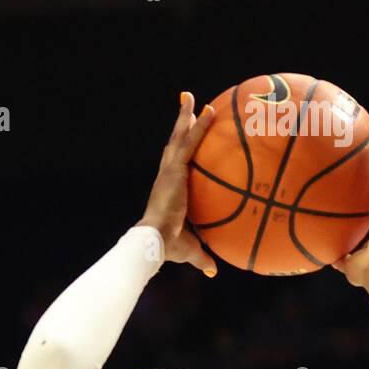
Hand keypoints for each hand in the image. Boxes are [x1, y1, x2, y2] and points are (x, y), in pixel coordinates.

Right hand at [136, 91, 218, 274]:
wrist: (154, 244)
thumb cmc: (168, 249)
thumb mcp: (191, 249)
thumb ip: (204, 257)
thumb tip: (214, 270)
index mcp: (168, 192)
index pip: (174, 167)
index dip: (179, 152)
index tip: (184, 140)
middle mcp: (165, 177)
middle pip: (173, 145)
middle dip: (179, 126)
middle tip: (186, 106)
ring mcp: (168, 172)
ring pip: (178, 138)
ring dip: (185, 116)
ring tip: (189, 97)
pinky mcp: (174, 170)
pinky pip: (190, 143)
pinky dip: (199, 126)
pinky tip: (209, 110)